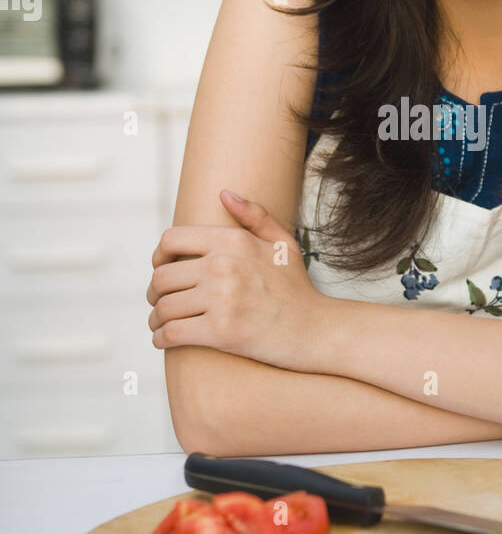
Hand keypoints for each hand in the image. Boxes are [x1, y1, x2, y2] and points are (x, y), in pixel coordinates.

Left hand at [146, 191, 323, 370]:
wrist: (315, 330)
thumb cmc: (297, 288)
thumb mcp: (282, 244)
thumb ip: (254, 215)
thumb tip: (224, 193)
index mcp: (233, 241)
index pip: (171, 240)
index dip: (158, 255)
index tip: (160, 268)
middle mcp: (224, 267)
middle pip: (162, 277)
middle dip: (154, 292)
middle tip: (158, 302)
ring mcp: (221, 300)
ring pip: (164, 308)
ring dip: (155, 318)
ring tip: (159, 323)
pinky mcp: (221, 332)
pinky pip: (172, 333)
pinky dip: (161, 338)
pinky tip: (163, 340)